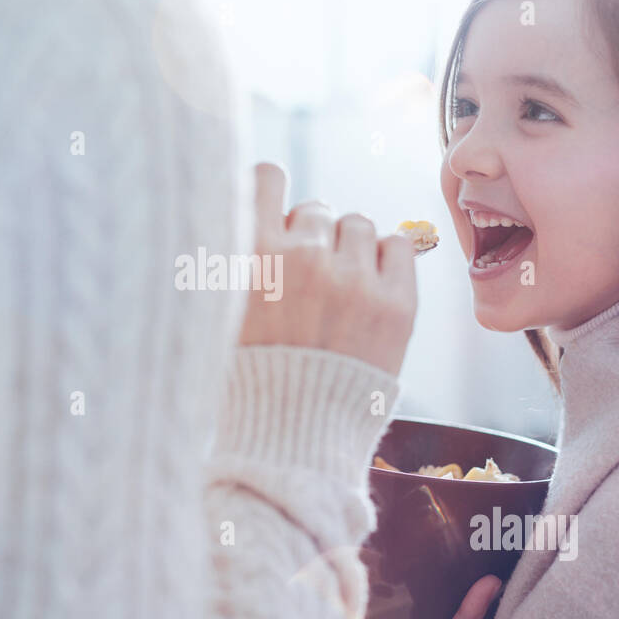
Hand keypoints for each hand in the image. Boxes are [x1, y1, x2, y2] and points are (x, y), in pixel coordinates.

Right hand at [238, 162, 416, 375]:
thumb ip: (237, 260)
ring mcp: (352, 279)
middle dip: (311, 237)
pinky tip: (370, 291)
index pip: (267, 178)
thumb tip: (255, 214)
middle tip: (308, 282)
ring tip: (339, 292)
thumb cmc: (251, 381)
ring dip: (348, 248)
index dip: (272, 196)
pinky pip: (397, 245)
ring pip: (357, 224)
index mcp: (251, 256)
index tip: (277, 222)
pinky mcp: (396, 303)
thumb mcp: (221, 312)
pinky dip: (385, 260)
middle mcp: (301, 258)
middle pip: (315, 210)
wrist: (294, 441)